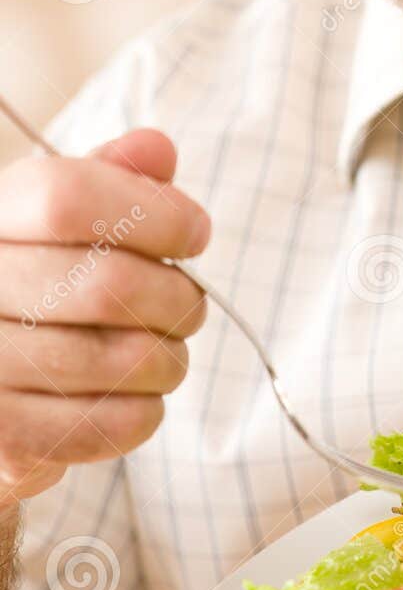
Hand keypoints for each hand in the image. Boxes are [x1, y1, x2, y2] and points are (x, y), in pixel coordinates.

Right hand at [0, 129, 209, 505]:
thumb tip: (157, 152)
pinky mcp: (0, 438)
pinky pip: (102, 426)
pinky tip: (140, 398)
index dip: (152, 212)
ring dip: (168, 358)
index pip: (65, 198)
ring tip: (167, 353)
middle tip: (191, 305)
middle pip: (104, 284)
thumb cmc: (31, 291)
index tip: (195, 233)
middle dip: (175, 297)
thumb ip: (106, 180)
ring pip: (115, 359)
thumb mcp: (53, 221)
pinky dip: (143, 412)